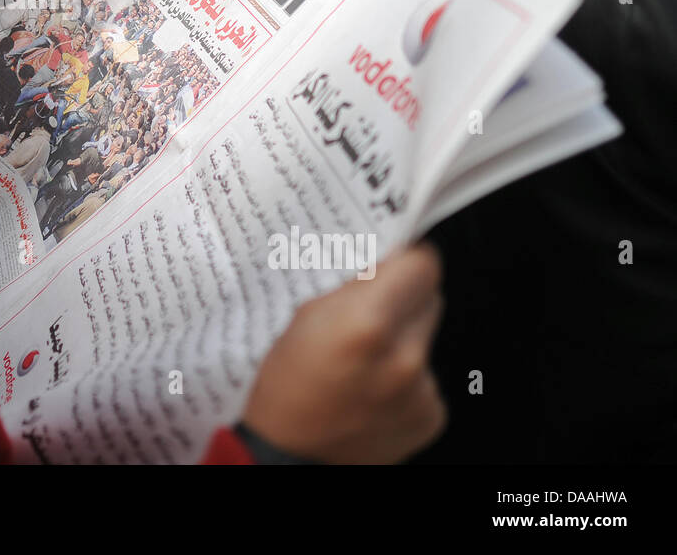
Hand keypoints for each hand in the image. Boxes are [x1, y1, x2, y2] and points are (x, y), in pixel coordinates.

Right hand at [239, 244, 445, 463]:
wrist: (289, 458)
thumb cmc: (285, 389)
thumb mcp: (305, 317)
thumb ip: (355, 288)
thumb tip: (388, 264)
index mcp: (366, 324)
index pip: (423, 263)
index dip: (406, 257)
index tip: (392, 261)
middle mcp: (405, 358)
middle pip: (430, 297)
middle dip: (401, 297)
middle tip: (367, 312)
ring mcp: (422, 391)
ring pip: (426, 337)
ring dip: (403, 339)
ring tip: (363, 360)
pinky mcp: (431, 415)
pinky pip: (427, 376)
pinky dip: (405, 377)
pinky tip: (373, 389)